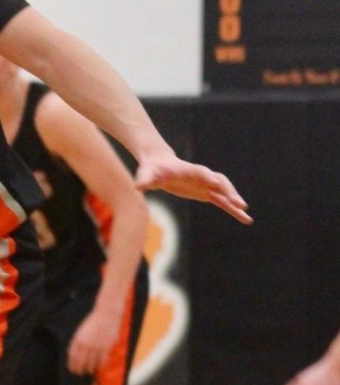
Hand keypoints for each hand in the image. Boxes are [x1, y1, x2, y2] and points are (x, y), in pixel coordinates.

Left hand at [66, 308, 118, 375]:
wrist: (106, 314)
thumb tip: (71, 354)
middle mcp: (87, 344)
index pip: (73, 357)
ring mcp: (97, 346)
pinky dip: (100, 365)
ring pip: (92, 363)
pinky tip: (99, 367)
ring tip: (89, 371)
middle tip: (80, 373)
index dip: (72, 365)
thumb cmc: (93, 322)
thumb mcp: (81, 331)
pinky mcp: (107, 346)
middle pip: (82, 362)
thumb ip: (76, 342)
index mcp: (78, 340)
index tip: (72, 370)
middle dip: (80, 370)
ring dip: (90, 369)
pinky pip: (103, 360)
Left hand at [134, 153, 251, 223]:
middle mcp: (202, 176)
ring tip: (247, 216)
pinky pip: (222, 202)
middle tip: (238, 203)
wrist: (160, 165)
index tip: (215, 182)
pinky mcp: (207, 193)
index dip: (208, 177)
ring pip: (225, 193)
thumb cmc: (152, 169)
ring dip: (235, 203)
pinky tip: (244, 219)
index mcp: (189, 170)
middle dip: (229, 192)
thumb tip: (139, 186)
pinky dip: (233, 210)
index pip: (201, 172)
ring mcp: (206, 185)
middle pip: (220, 182)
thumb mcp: (146, 174)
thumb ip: (145, 179)